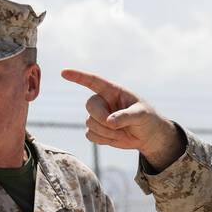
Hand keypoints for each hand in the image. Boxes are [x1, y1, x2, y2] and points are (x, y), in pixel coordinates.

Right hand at [60, 69, 183, 168]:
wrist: (148, 136)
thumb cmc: (147, 119)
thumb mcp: (141, 114)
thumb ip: (126, 116)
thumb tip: (109, 121)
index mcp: (113, 91)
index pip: (93, 81)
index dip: (78, 76)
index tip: (63, 72)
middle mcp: (103, 102)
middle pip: (90, 106)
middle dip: (101, 118)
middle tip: (115, 126)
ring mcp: (99, 116)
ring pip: (89, 123)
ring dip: (105, 132)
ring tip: (121, 132)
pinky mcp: (97, 130)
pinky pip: (90, 135)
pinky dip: (102, 139)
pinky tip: (115, 138)